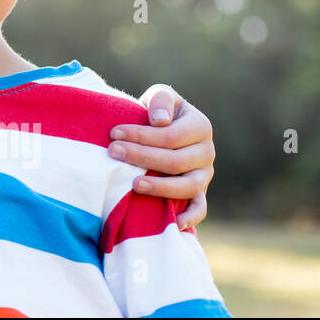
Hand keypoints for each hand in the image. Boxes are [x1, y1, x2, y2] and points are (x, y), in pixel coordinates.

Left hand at [108, 84, 213, 229]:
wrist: (164, 129)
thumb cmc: (158, 112)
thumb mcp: (160, 96)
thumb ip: (160, 100)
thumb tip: (159, 121)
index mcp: (200, 126)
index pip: (170, 136)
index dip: (141, 135)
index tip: (113, 134)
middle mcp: (206, 152)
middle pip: (176, 161)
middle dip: (141, 157)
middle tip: (113, 152)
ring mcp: (205, 175)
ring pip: (188, 187)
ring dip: (160, 188)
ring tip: (133, 184)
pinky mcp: (200, 193)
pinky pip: (200, 208)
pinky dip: (190, 217)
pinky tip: (172, 223)